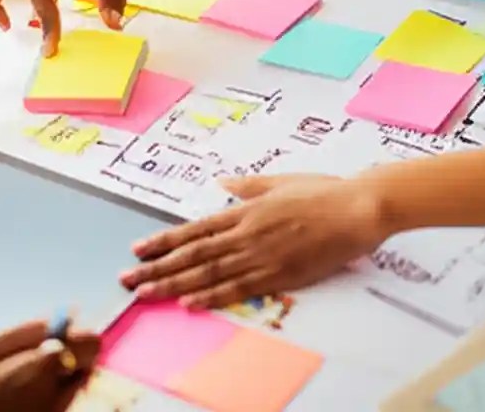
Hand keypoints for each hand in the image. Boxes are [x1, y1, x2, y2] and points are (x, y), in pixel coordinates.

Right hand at [0, 321, 100, 411]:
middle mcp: (49, 402)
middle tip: (30, 358)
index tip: (53, 333)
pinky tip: (14, 398)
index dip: (74, 333)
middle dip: (66, 355)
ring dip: (56, 377)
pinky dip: (47, 396)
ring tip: (14, 382)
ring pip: (74, 388)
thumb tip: (53, 320)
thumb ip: (16, 335)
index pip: (88, 345)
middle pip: (85, 366)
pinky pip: (58, 406)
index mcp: (31, 375)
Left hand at [119, 174, 385, 308]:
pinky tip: (189, 303)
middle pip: (192, 254)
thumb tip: (224, 183)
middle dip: (157, 267)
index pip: (194, 229)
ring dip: (174, 284)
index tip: (138, 250)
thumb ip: (248, 186)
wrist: (356, 208)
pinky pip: (238, 288)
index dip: (163, 241)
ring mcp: (260, 256)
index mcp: (244, 210)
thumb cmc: (323, 191)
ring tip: (147, 293)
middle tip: (128, 279)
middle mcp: (245, 234)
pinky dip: (212, 296)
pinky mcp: (279, 275)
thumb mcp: (279, 181)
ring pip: (208, 273)